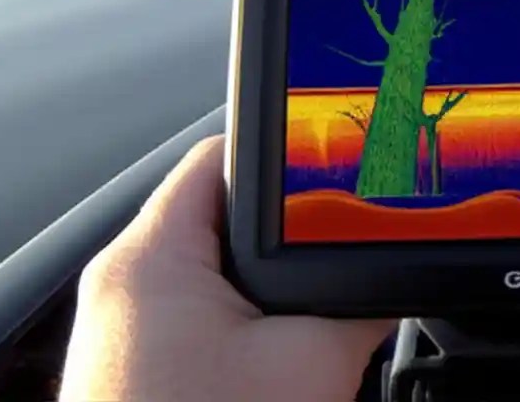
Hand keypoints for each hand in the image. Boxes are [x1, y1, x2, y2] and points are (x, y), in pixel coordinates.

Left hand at [59, 136, 392, 401]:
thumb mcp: (312, 364)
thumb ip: (360, 305)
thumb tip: (396, 276)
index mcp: (152, 258)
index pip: (222, 158)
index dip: (289, 153)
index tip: (336, 162)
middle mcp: (123, 284)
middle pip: (220, 214)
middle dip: (285, 228)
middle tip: (339, 238)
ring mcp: (123, 329)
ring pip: (211, 268)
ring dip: (262, 280)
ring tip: (310, 302)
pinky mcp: (134, 366)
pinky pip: (195, 315)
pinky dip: (240, 320)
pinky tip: (277, 348)